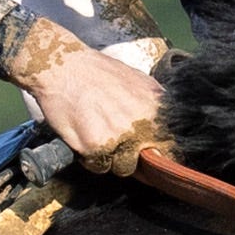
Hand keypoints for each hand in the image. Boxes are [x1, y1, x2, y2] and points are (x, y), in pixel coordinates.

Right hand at [11, 22, 164, 173]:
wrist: (63, 67)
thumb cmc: (97, 72)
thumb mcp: (139, 80)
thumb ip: (156, 104)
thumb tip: (167, 127)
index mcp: (154, 109)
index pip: (171, 146)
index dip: (163, 154)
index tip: (156, 156)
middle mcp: (140, 125)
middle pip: (148, 162)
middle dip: (138, 158)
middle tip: (122, 144)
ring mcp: (118, 137)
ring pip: (123, 168)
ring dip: (113, 159)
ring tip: (100, 136)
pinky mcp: (96, 146)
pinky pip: (99, 166)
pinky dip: (92, 159)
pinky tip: (86, 138)